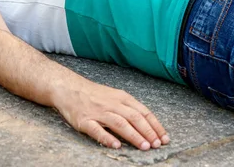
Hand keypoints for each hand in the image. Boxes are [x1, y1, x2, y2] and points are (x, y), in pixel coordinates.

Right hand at [53, 81, 169, 149]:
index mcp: (121, 97)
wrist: (68, 88)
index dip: (155, 125)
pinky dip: (107, 138)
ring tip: (144, 146)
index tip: (164, 138)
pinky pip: (97, 130)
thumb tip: (148, 125)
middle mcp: (112, 104)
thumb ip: (129, 108)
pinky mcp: (84, 120)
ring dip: (133, 135)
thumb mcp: (114, 96)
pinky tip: (116, 146)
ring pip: (119, 123)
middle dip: (148, 132)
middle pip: (134, 117)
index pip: (143, 111)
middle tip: (157, 145)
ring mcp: (98, 112)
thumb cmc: (93, 94)